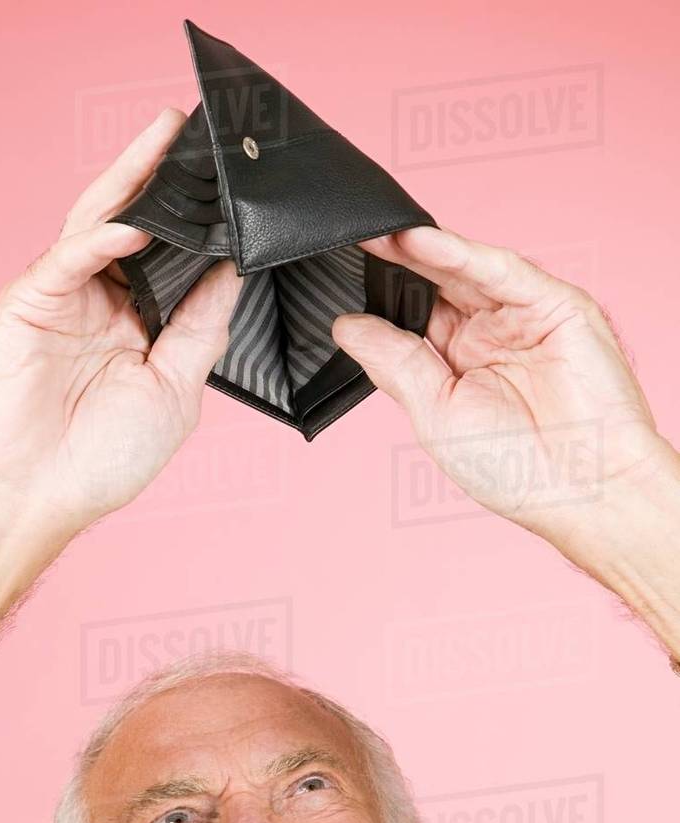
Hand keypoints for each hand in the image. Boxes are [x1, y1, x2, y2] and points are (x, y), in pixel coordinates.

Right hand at [0, 108, 240, 546]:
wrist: (37, 497)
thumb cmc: (102, 459)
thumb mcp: (176, 389)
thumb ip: (202, 327)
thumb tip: (234, 272)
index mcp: (139, 323)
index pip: (175, 256)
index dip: (202, 222)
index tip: (237, 187)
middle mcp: (102, 301)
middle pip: (137, 223)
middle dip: (164, 178)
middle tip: (198, 133)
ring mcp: (64, 297)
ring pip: (100, 222)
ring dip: (132, 181)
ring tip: (168, 141)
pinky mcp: (28, 302)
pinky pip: (67, 258)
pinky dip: (99, 238)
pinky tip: (134, 223)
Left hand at [332, 225, 675, 569]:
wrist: (584, 493)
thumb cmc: (517, 470)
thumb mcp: (434, 414)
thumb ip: (394, 362)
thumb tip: (346, 325)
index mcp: (458, 361)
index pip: (411, 312)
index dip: (376, 291)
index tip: (333, 270)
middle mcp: (489, 333)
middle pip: (433, 283)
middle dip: (391, 261)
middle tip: (348, 238)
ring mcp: (522, 316)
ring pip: (463, 270)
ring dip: (419, 250)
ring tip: (376, 234)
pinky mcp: (556, 305)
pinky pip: (502, 272)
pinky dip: (461, 255)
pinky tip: (420, 243)